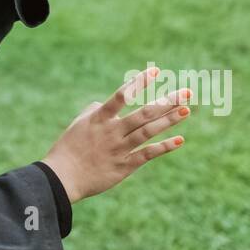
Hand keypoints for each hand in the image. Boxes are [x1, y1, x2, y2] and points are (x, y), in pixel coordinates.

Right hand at [41, 66, 189, 203]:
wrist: (62, 177)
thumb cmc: (68, 148)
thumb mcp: (78, 123)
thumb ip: (94, 110)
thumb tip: (104, 102)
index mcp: (100, 118)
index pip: (122, 95)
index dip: (139, 82)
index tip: (155, 72)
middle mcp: (112, 131)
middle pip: (144, 113)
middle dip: (167, 102)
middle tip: (187, 93)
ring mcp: (119, 149)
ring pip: (149, 131)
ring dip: (169, 120)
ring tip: (187, 110)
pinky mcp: (124, 166)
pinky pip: (147, 154)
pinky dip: (164, 147)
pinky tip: (179, 140)